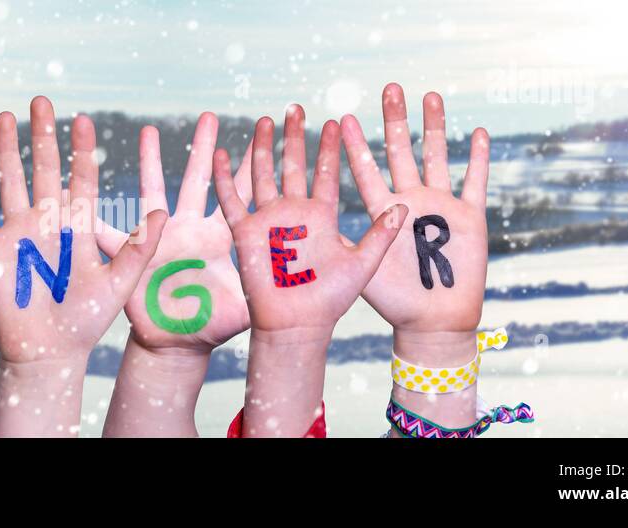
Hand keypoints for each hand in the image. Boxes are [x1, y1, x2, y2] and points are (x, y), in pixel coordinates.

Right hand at [0, 96, 165, 435]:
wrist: (48, 354)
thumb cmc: (87, 322)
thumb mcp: (120, 283)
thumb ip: (139, 248)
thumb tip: (163, 212)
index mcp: (78, 226)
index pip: (81, 178)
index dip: (81, 150)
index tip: (82, 119)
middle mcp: (47, 222)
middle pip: (45, 169)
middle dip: (43, 135)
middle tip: (41, 100)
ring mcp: (17, 232)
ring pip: (11, 180)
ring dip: (7, 149)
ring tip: (5, 116)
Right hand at [98, 113, 251, 436]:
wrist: (179, 343)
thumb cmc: (215, 324)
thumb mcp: (248, 304)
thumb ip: (268, 287)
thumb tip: (303, 288)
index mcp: (219, 237)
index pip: (238, 194)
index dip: (248, 166)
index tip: (261, 134)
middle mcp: (190, 229)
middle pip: (198, 180)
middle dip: (203, 147)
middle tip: (209, 114)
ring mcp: (161, 238)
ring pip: (154, 191)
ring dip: (149, 161)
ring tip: (148, 130)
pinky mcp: (135, 255)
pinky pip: (113, 233)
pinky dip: (98, 216)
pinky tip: (86, 191)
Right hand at [215, 106, 405, 334]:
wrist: (297, 325)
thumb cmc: (330, 300)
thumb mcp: (364, 264)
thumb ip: (380, 235)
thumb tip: (405, 206)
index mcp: (321, 216)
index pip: (325, 173)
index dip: (329, 148)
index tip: (335, 121)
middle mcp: (294, 213)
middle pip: (292, 166)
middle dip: (293, 137)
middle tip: (294, 108)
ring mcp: (269, 221)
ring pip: (263, 175)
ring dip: (262, 148)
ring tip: (264, 121)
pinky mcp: (246, 234)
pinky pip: (233, 201)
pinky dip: (226, 179)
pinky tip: (222, 155)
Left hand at [341, 83, 490, 427]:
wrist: (431, 323)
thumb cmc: (395, 302)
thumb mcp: (363, 270)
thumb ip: (347, 242)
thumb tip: (317, 222)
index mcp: (381, 211)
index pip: (363, 171)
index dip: (353, 146)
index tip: (340, 118)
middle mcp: (410, 201)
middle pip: (400, 153)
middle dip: (395, 120)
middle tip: (389, 87)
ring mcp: (440, 206)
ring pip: (437, 157)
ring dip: (434, 127)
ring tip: (430, 96)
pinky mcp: (470, 218)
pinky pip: (475, 181)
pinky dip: (479, 158)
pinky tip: (478, 132)